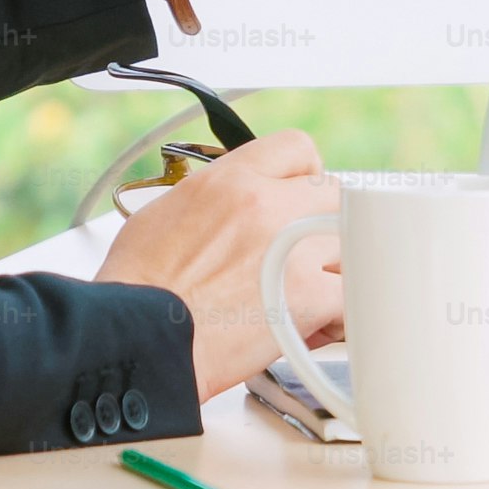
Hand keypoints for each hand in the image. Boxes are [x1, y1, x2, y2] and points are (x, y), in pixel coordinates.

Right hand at [96, 130, 345, 400]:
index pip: (298, 148)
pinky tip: (316, 325)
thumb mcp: (164, 213)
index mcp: (232, 179)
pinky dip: (339, 314)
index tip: (299, 196)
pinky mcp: (310, 296)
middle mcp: (268, 206)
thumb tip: (233, 205)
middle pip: (333, 196)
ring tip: (303, 295)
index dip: (303, 175)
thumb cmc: (137, 290)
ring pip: (348, 245)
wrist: (135, 340)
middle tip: (300, 253)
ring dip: (332, 270)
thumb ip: (215, 198)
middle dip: (320, 225)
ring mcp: (294, 250)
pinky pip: (353, 296)